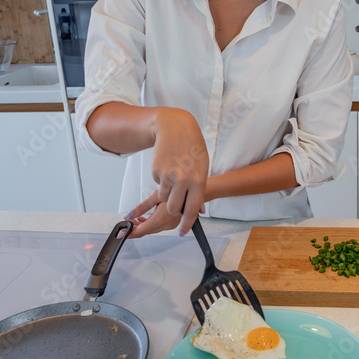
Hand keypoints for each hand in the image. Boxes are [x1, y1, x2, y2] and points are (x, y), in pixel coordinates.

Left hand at [126, 193, 180, 237]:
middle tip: (125, 225)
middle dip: (134, 229)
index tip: (122, 233)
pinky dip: (150, 225)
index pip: (141, 231)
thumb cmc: (177, 192)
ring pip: (152, 230)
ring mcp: (170, 226)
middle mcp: (165, 225)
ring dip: (142, 227)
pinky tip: (144, 220)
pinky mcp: (173, 224)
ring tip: (132, 221)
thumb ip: (141, 207)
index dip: (130, 233)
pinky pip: (158, 227)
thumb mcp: (155, 197)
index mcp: (160, 220)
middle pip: (146, 231)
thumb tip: (129, 215)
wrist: (192, 194)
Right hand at [148, 108, 208, 233]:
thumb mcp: (202, 168)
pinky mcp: (156, 171)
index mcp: (197, 180)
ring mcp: (167, 175)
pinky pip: (158, 184)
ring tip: (175, 175)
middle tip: (175, 204)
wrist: (174, 127)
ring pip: (163, 197)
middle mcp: (182, 180)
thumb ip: (199, 190)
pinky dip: (162, 179)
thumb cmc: (192, 147)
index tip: (182, 231)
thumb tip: (198, 210)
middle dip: (173, 210)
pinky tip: (168, 165)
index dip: (186, 224)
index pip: (192, 210)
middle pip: (173, 209)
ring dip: (168, 193)